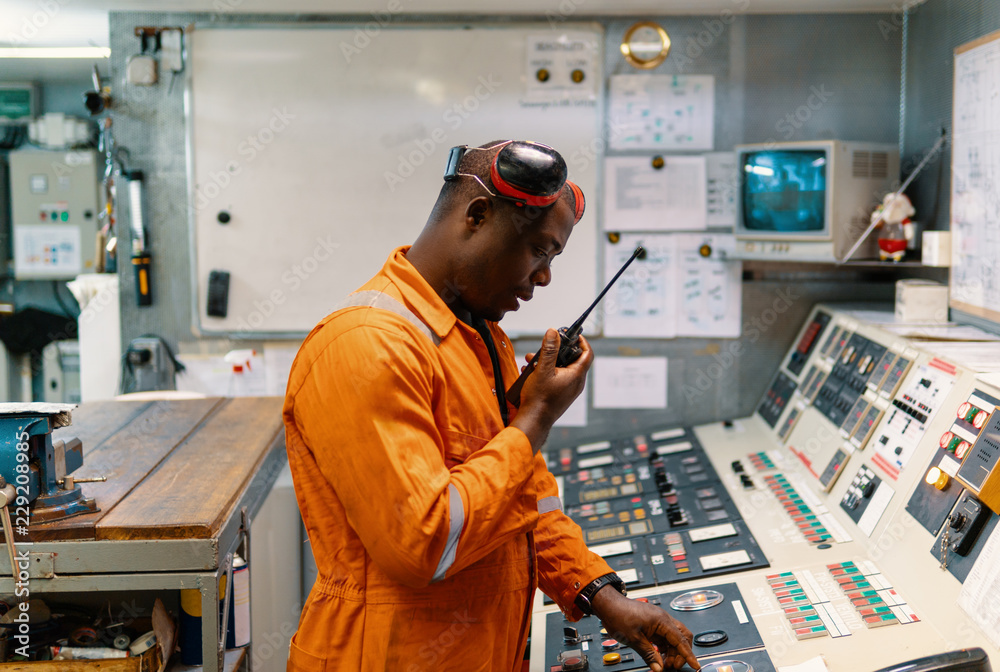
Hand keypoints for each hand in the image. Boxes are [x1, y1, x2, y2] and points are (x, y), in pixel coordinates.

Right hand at [511, 330, 591, 449]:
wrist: (533, 421)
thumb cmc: (539, 399)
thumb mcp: (543, 369)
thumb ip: (549, 349)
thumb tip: (553, 332)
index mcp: (576, 375)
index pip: (587, 353)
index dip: (581, 341)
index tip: (571, 334)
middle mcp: (576, 383)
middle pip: (572, 359)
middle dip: (556, 351)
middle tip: (546, 346)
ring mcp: (568, 390)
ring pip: (561, 369)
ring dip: (547, 361)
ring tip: (532, 360)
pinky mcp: (560, 395)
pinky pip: (556, 378)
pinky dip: (545, 372)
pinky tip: (530, 372)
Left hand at [591, 587, 699, 670]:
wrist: (608, 604)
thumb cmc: (619, 615)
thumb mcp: (633, 639)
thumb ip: (649, 654)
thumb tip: (659, 668)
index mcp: (661, 620)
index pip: (680, 640)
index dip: (688, 655)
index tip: (695, 665)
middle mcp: (663, 619)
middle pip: (682, 637)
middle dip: (681, 653)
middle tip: (673, 666)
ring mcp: (658, 622)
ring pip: (673, 639)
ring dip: (672, 652)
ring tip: (664, 664)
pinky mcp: (652, 625)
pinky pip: (664, 638)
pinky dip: (664, 649)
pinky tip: (659, 657)